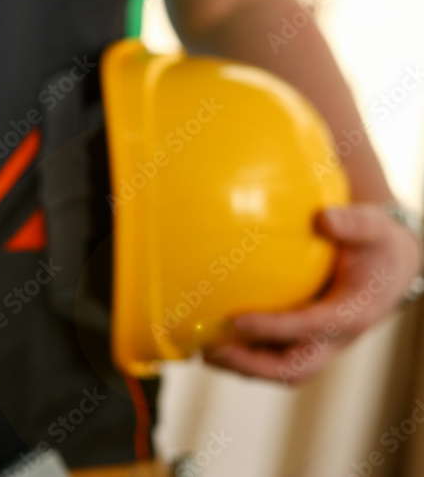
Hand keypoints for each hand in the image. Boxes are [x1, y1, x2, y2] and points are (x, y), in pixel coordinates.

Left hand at [204, 203, 422, 383]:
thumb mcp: (375, 229)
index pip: (311, 327)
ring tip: (201, 348)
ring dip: (239, 364)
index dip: (275, 328)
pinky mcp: (301, 341)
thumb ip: (354, 224)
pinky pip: (270, 355)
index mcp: (352, 314)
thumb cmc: (375, 245)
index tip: (238, 320)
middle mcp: (333, 338)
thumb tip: (322, 219)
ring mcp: (316, 344)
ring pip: (278, 369)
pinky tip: (210, 335)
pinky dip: (242, 352)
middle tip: (211, 350)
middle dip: (251, 365)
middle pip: (293, 369)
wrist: (388, 268)